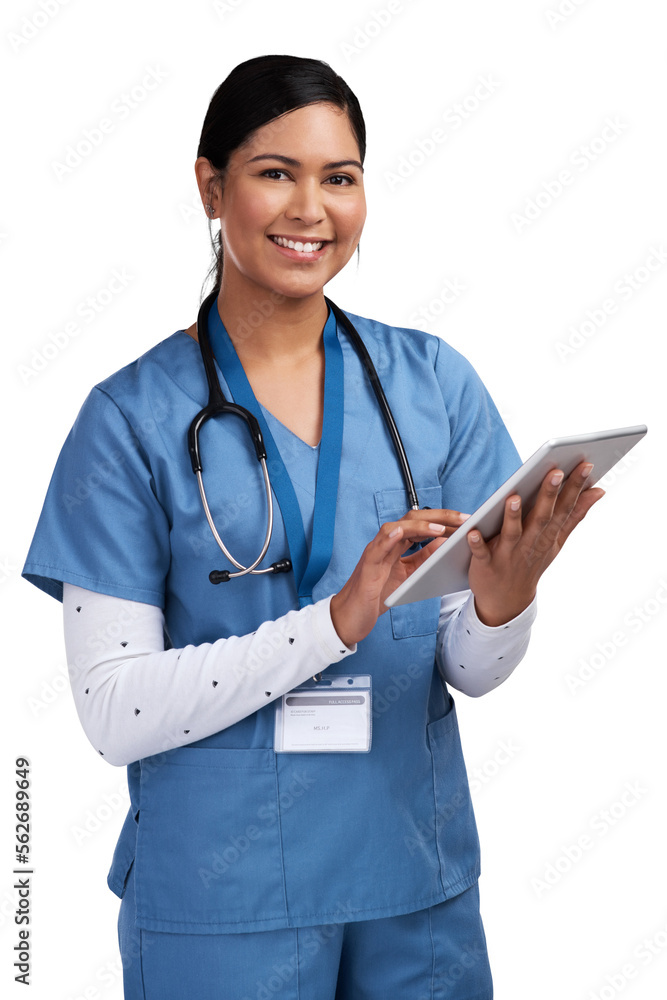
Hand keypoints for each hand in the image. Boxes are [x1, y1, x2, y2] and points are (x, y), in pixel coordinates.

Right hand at [330, 508, 469, 646]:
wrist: (351, 616)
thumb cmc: (376, 595)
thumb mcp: (408, 575)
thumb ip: (423, 558)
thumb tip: (444, 542)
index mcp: (396, 545)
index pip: (422, 523)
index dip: (445, 519)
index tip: (467, 520)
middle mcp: (385, 543)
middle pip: (412, 519)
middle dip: (439, 516)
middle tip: (464, 518)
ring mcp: (375, 552)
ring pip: (395, 528)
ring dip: (418, 526)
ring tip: (440, 528)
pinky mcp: (366, 566)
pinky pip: (377, 548)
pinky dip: (388, 538)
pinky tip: (400, 533)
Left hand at [467, 462, 604, 625]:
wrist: (507, 601)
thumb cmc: (532, 563)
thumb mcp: (557, 541)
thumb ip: (575, 514)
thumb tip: (599, 490)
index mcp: (548, 535)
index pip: (564, 508)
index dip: (575, 487)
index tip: (585, 465)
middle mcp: (531, 544)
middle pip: (541, 517)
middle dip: (549, 495)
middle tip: (556, 472)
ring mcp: (509, 555)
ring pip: (512, 533)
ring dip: (513, 516)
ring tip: (514, 497)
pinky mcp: (486, 565)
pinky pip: (481, 554)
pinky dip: (477, 544)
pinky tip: (473, 532)